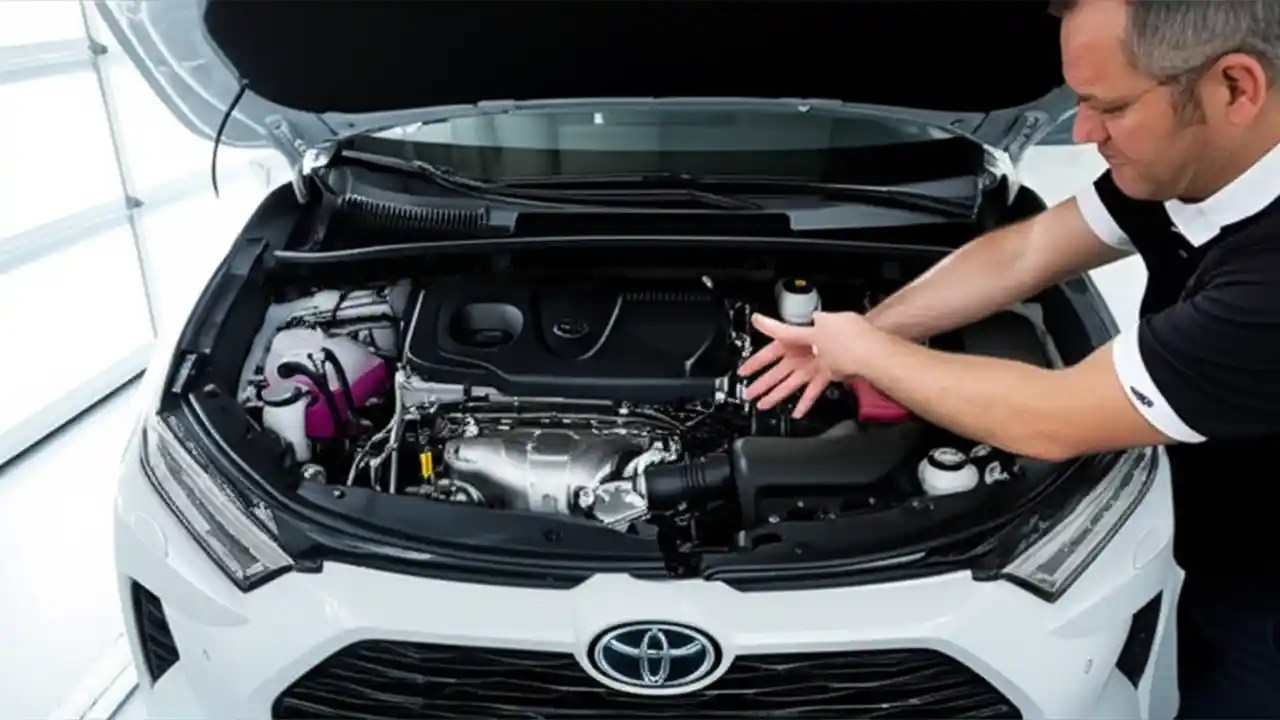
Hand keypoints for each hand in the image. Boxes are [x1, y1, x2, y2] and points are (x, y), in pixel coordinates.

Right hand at [737, 311, 872, 416]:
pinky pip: (813, 389)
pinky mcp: (830, 374)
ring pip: (793, 382)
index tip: (744, 371)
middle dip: (764, 382)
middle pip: (780, 369)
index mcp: (801, 336)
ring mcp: (819, 363)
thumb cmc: (848, 336)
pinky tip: (797, 411)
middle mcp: (809, 349)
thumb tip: (759, 319)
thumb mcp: (810, 331)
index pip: (772, 351)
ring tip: (764, 405)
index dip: (757, 362)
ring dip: (778, 394)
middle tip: (750, 393)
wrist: (875, 353)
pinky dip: (805, 401)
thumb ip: (782, 329)